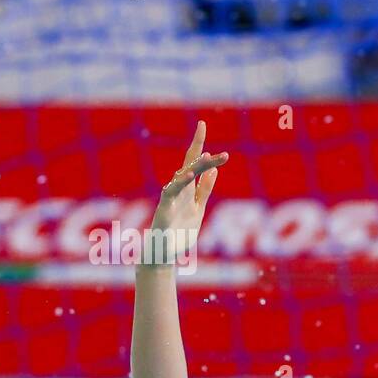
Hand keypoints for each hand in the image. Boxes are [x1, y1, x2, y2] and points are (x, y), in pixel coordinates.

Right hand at [146, 120, 228, 265]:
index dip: (199, 144)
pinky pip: (171, 192)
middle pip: (190, 165)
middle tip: (208, 131)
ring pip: (183, 177)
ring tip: (210, 157)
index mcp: (188, 189)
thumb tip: (214, 170)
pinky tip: (189, 174)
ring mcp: (171, 198)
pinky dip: (179, 183)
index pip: (194, 162)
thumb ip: (204, 190)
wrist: (163, 254)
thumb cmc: (179, 232)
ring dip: (197, 167)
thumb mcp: (198, 209)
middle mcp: (178, 190)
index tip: (202, 123)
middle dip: (199, 148)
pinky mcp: (164, 209)